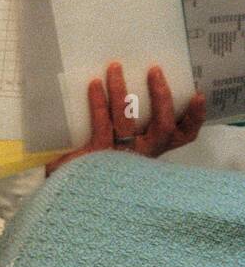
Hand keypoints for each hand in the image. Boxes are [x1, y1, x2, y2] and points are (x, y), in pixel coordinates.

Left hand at [46, 63, 204, 175]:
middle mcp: (141, 155)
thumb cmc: (91, 170)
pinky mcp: (97, 156)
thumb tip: (115, 90)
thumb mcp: (112, 150)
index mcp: (150, 152)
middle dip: (161, 97)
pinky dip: (98, 102)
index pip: (182, 137)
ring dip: (120, 90)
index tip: (198, 95)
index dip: (194, 118)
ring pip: (128, 119)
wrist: (70, 199)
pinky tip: (94, 85)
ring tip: (115, 67)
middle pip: (164, 127)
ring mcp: (120, 156)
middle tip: (154, 71)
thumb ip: (118, 127)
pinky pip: (101, 123)